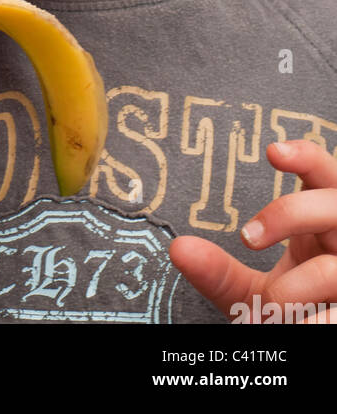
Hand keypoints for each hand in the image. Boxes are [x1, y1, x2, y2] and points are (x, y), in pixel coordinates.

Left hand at [169, 140, 336, 323]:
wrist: (313, 349)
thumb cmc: (292, 313)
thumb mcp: (251, 293)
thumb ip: (219, 271)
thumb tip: (178, 249)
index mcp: (323, 228)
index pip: (325, 175)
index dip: (306, 156)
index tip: (272, 151)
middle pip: (334, 205)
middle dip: (289, 213)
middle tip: (248, 237)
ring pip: (333, 268)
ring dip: (292, 290)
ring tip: (271, 310)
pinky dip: (311, 322)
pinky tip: (296, 326)